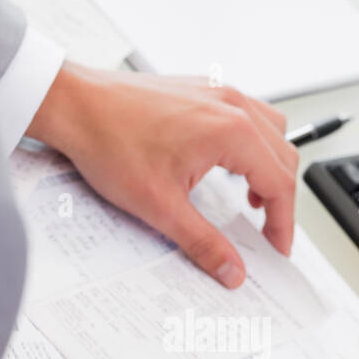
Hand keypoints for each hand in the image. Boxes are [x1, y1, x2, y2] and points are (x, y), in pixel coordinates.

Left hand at [26, 63, 298, 287]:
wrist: (73, 105)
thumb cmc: (109, 141)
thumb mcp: (160, 207)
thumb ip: (204, 243)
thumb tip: (232, 270)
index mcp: (232, 131)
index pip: (281, 183)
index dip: (284, 223)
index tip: (277, 248)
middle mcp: (232, 104)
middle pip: (283, 156)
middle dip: (281, 198)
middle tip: (268, 232)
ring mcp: (217, 92)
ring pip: (271, 131)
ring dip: (269, 167)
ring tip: (251, 199)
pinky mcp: (201, 89)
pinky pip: (246, 115)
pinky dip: (250, 145)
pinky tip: (227, 165)